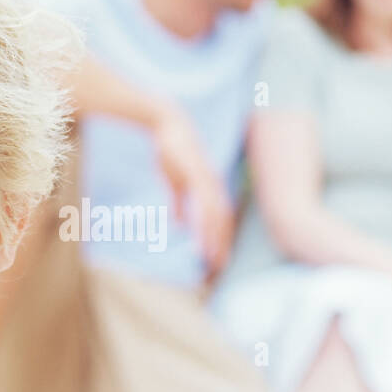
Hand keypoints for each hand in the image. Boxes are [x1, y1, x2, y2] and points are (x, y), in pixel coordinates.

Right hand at [150, 103, 233, 276]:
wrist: (167, 126)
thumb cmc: (170, 151)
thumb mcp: (174, 183)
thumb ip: (178, 204)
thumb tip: (178, 225)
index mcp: (210, 188)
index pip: (220, 218)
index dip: (220, 238)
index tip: (217, 258)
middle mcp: (214, 186)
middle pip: (223, 221)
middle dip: (221, 244)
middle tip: (219, 266)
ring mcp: (208, 181)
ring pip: (216, 216)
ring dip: (215, 238)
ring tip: (211, 258)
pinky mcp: (198, 176)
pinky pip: (204, 204)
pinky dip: (205, 222)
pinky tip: (201, 235)